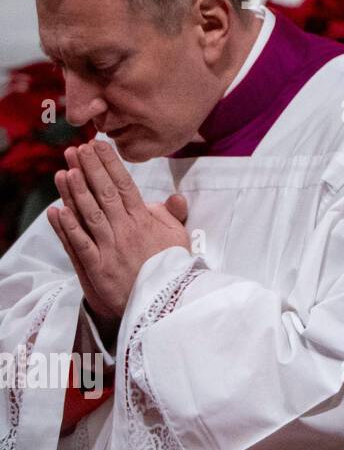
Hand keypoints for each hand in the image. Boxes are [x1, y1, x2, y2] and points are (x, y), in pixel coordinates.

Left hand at [46, 141, 190, 330]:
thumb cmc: (170, 269)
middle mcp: (126, 230)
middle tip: (77, 149)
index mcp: (145, 221)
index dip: (110, 164)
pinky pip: (80, 244)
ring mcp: (110, 248)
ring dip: (76, 192)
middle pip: (105, 194)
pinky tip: (58, 210)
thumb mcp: (179, 239)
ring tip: (65, 170)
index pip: (125, 185)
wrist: (164, 303)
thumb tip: (175, 196)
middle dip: (90, 169)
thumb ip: (173, 215)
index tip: (98, 146)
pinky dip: (68, 228)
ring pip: (90, 214)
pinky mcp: (98, 267)